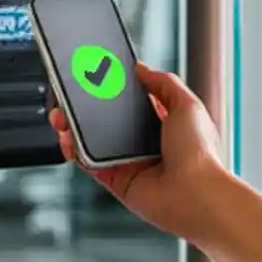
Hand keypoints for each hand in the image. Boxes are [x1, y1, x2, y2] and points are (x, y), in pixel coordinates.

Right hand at [49, 62, 225, 240]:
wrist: (195, 194)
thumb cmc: (199, 153)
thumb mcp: (187, 104)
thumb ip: (163, 83)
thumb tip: (141, 68)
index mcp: (165, 123)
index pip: (133, 101)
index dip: (113, 89)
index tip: (95, 77)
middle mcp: (146, 143)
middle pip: (108, 120)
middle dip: (86, 107)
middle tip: (70, 96)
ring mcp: (129, 162)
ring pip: (93, 141)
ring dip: (74, 127)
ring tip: (61, 115)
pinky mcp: (117, 180)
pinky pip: (89, 164)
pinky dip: (75, 151)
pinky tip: (68, 139)